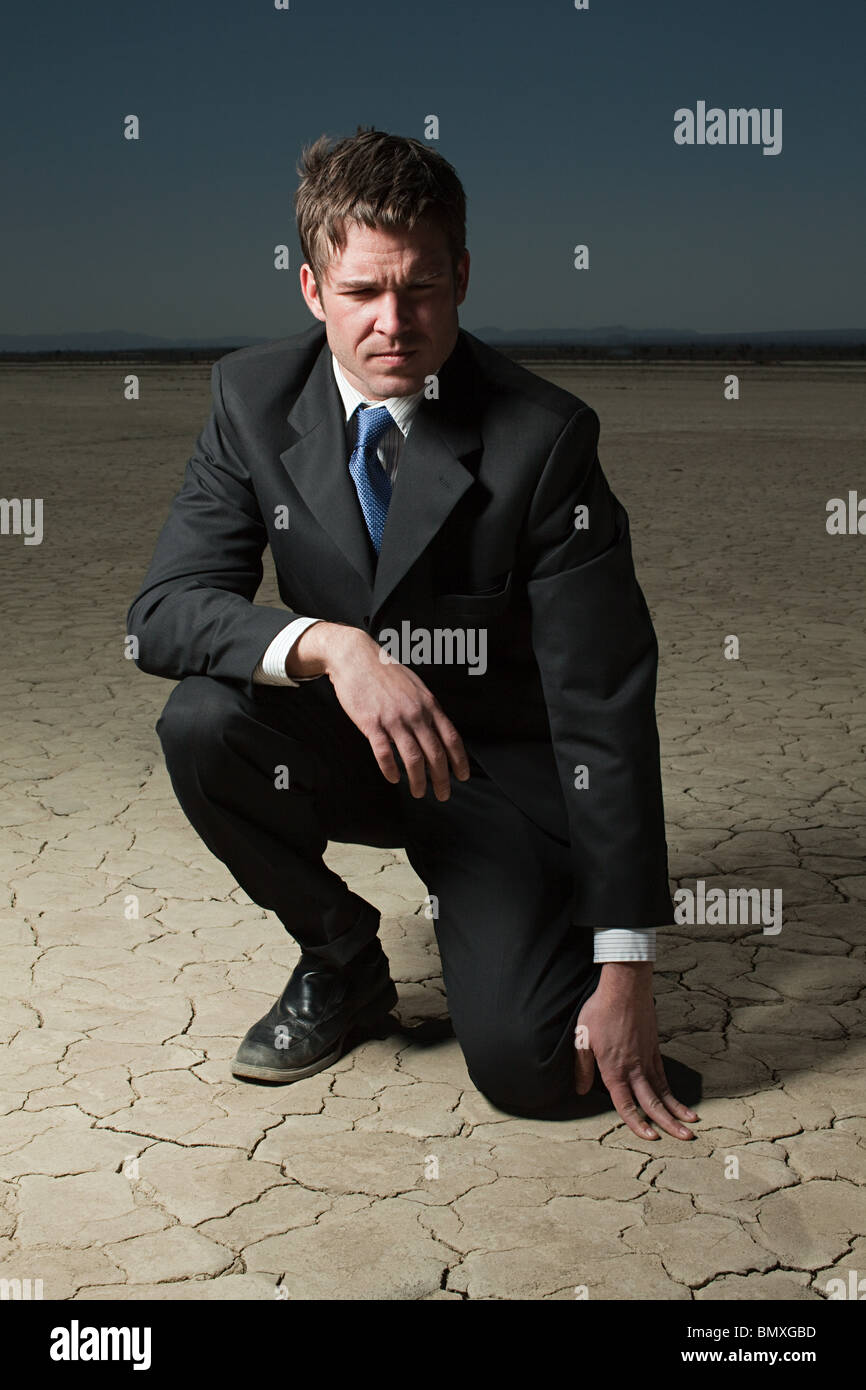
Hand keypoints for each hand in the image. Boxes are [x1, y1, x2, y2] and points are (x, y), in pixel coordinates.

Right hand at [289, 622, 470, 800]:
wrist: (355, 657)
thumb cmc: (384, 671)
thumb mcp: (415, 686)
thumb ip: (426, 708)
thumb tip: (436, 729)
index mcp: (429, 704)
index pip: (451, 738)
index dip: (459, 761)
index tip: (462, 776)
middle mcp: (416, 713)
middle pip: (436, 753)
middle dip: (442, 778)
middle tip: (443, 794)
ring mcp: (394, 719)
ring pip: (413, 758)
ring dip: (419, 781)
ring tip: (418, 792)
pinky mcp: (372, 724)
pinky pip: (384, 754)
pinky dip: (390, 770)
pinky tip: (393, 778)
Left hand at [574, 962, 697, 1139]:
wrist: (625, 988)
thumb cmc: (600, 1011)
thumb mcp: (582, 1040)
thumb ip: (583, 1068)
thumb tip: (581, 1091)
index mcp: (615, 1070)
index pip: (627, 1105)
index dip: (638, 1124)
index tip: (651, 1138)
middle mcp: (634, 1068)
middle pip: (653, 1102)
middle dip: (669, 1123)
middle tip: (687, 1138)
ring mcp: (647, 1058)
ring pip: (663, 1089)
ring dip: (677, 1108)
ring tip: (692, 1122)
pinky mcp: (654, 1047)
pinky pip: (663, 1074)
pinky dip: (671, 1089)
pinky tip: (676, 1098)